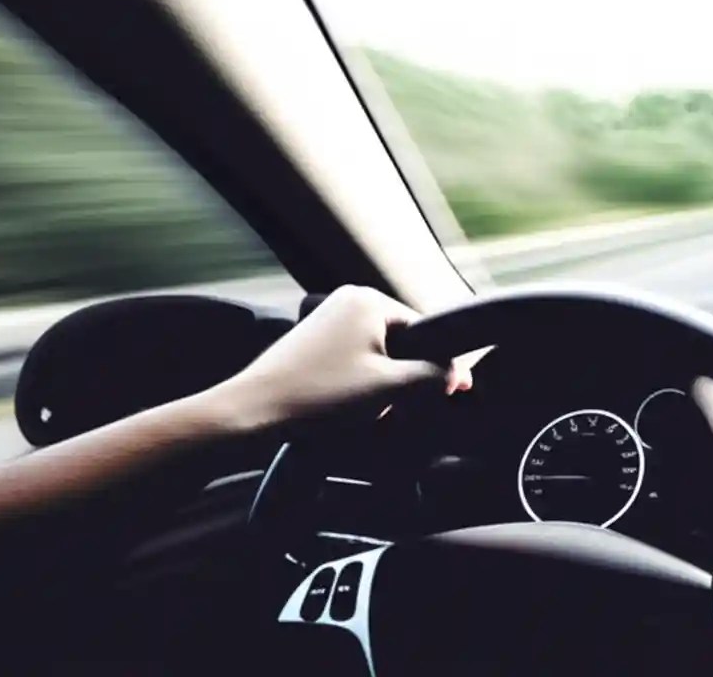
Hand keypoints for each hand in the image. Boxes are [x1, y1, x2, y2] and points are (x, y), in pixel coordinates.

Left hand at [205, 286, 469, 433]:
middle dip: (408, 377)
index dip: (441, 365)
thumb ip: (432, 376)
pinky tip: (350, 408)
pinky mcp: (313, 341)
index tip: (454, 394)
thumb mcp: (389, 388)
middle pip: (403, 342)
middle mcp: (349, 300)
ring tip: (371, 412)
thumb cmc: (321, 395)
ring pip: (379, 354)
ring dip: (384, 385)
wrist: (255, 410)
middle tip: (403, 409)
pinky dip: (362, 384)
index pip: (427, 330)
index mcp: (369, 300)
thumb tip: (457, 374)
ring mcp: (328, 319)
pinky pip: (355, 359)